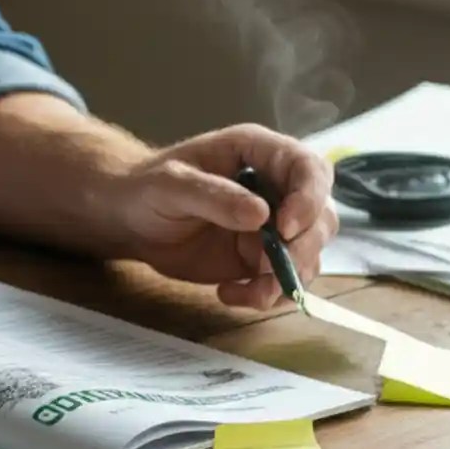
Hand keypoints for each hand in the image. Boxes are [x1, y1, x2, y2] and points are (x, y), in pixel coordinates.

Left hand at [111, 123, 336, 309]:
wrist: (128, 220)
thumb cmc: (146, 187)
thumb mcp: (172, 185)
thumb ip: (214, 196)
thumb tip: (261, 214)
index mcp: (259, 153)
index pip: (309, 169)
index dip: (309, 199)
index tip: (284, 228)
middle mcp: (275, 188)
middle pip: (321, 217)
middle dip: (302, 248)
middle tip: (267, 267)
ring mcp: (272, 226)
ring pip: (309, 254)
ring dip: (285, 278)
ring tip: (242, 290)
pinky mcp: (260, 259)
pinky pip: (283, 281)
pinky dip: (265, 295)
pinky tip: (227, 294)